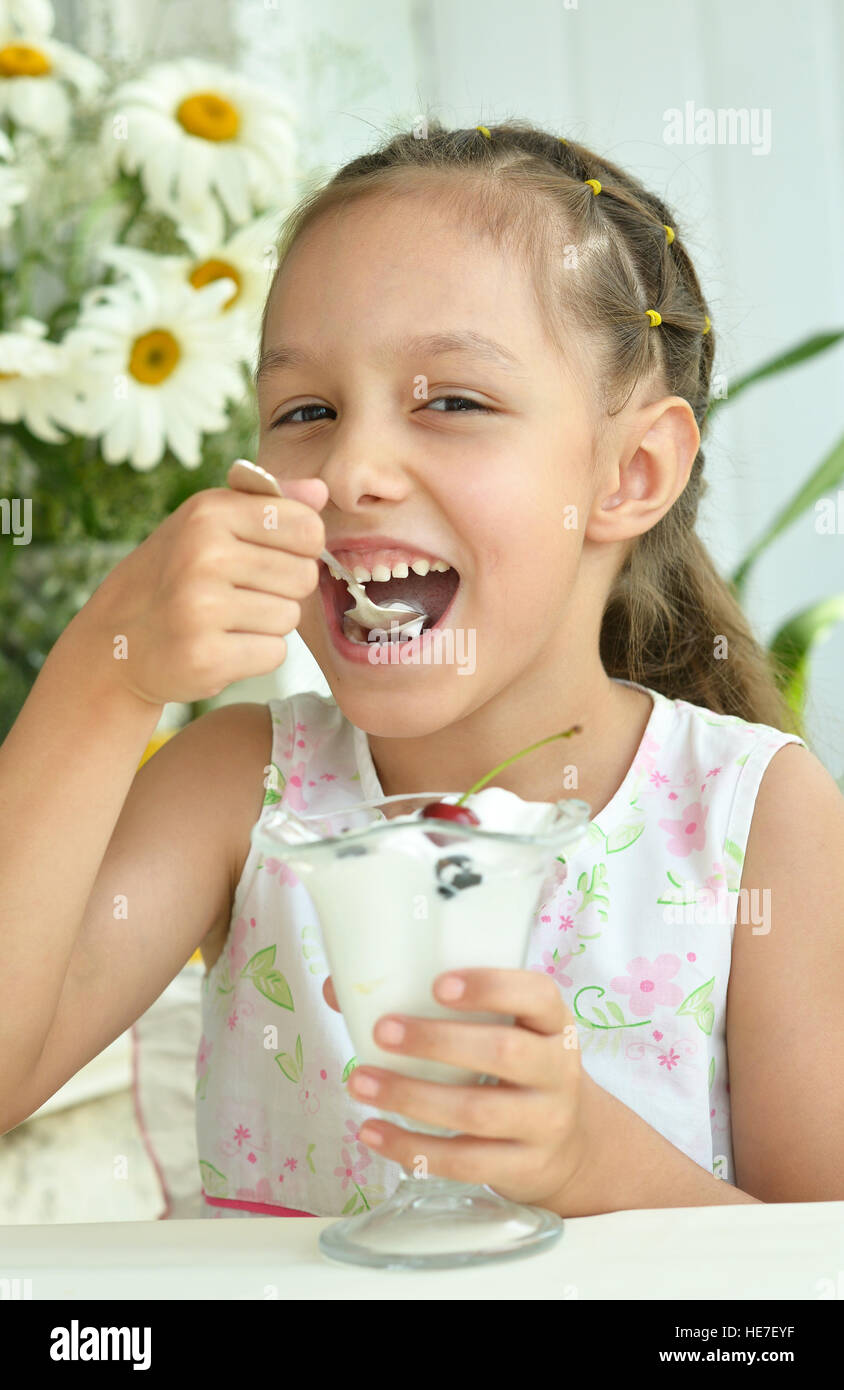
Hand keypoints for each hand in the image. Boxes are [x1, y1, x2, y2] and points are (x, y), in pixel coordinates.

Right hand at [75, 475, 327, 706]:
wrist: (115, 642)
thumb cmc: (174, 575)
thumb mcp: (209, 524)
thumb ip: (268, 504)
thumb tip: (320, 491)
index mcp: (208, 513)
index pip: (306, 527)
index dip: (301, 548)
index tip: (273, 554)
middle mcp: (203, 555)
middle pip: (303, 575)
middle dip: (282, 589)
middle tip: (239, 593)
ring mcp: (201, 608)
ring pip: (290, 617)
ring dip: (267, 623)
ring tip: (226, 620)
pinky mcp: (205, 656)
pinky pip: (274, 653)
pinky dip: (256, 654)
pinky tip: (221, 645)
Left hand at [322, 969, 590, 1208]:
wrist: (572, 1145)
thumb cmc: (516, 1070)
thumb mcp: (503, 1030)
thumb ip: (436, 1006)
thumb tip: (339, 990)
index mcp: (553, 1023)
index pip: (537, 994)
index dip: (491, 986)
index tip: (437, 984)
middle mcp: (556, 1070)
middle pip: (503, 1051)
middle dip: (437, 1041)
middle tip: (382, 1032)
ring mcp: (545, 1123)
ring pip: (477, 1111)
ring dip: (411, 1097)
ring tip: (360, 1082)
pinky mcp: (523, 1168)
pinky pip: (465, 1162)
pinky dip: (412, 1148)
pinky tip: (373, 1131)